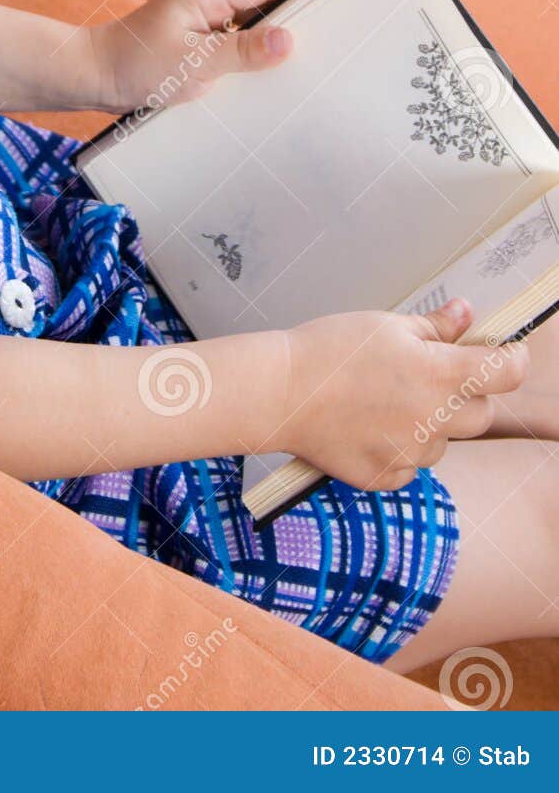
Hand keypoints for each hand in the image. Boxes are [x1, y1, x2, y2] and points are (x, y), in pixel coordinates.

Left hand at [91, 0, 311, 114]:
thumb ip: (242, 51)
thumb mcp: (193, 62)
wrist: (91, 77)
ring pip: (251, 26)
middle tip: (338, 32)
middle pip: (266, 1)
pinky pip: (234, 45)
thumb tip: (289, 39)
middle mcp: (209, 3)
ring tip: (313, 59)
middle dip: (299, 14)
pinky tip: (269, 79)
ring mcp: (201, 23)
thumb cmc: (134, 65)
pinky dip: (253, 56)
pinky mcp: (194, 45)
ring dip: (275, 40)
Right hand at [280, 298, 530, 490]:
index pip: (506, 373)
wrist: (280, 394)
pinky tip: (369, 425)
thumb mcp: (385, 325)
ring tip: (385, 400)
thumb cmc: (328, 351)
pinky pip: (412, 465)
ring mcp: (412, 455)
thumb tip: (466, 315)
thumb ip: (435, 326)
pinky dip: (400, 448)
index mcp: (440, 375)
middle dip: (465, 393)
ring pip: (444, 441)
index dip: (511, 360)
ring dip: (430, 424)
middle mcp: (434, 420)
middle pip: (480, 413)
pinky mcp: (388, 478)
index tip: (504, 354)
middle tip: (428, 375)